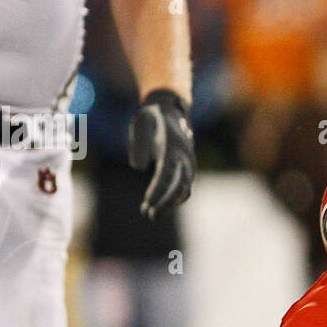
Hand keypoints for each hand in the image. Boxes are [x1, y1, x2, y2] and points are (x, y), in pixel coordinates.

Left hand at [129, 89, 194, 218]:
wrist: (171, 111)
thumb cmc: (152, 117)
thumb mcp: (140, 122)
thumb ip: (139, 143)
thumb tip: (138, 168)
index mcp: (172, 145)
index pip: (167, 172)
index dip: (159, 189)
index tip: (147, 202)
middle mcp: (184, 156)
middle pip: (180, 185)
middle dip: (165, 202)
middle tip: (149, 215)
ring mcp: (188, 163)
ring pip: (183, 190)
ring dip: (168, 204)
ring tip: (149, 214)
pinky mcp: (186, 169)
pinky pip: (184, 189)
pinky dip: (173, 200)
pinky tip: (158, 206)